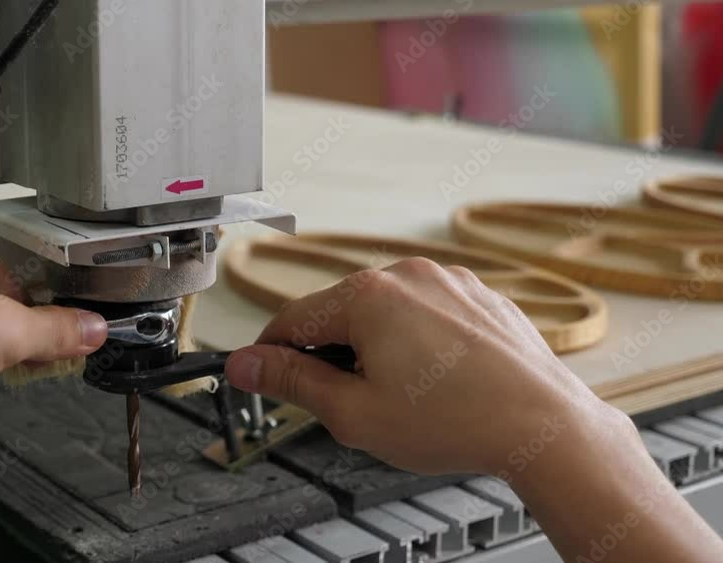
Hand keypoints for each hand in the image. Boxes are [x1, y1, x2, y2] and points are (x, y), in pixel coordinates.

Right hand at [225, 258, 627, 475]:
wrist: (542, 425)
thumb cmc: (458, 421)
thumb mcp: (353, 413)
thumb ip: (291, 381)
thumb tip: (246, 364)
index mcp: (368, 297)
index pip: (293, 318)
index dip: (270, 351)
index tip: (261, 373)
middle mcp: (407, 275)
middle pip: (340, 312)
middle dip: (332, 354)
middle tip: (347, 403)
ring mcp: (447, 281)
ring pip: (385, 312)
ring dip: (376, 347)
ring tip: (402, 395)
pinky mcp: (477, 295)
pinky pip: (426, 312)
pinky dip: (416, 341)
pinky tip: (435, 380)